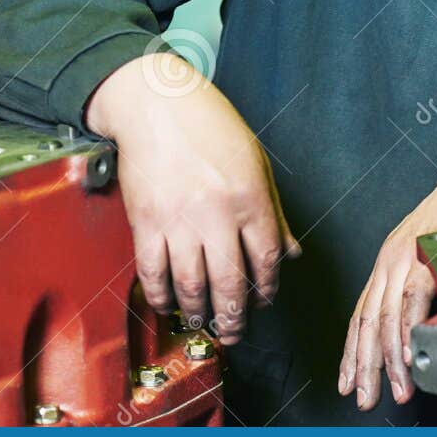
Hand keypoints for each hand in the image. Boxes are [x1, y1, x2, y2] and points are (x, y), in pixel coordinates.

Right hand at [85, 53, 298, 344]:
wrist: (157, 104)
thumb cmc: (210, 128)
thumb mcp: (256, 163)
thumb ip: (273, 212)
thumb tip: (290, 254)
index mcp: (250, 198)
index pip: (266, 259)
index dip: (267, 289)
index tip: (263, 301)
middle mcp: (217, 213)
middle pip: (231, 282)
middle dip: (234, 317)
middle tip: (233, 332)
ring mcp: (179, 220)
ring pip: (192, 284)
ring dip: (198, 311)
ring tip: (202, 321)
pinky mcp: (145, 221)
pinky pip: (153, 271)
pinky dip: (160, 295)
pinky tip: (166, 302)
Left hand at [338, 128, 436, 409]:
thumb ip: (429, 291)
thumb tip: (427, 332)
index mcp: (390, 259)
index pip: (363, 313)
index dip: (354, 350)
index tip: (348, 380)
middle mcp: (392, 257)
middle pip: (368, 319)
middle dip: (363, 364)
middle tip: (363, 397)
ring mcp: (408, 253)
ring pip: (388, 314)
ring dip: (390, 358)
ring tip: (395, 389)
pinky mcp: (429, 251)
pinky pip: (414, 297)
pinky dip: (410, 329)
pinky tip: (411, 354)